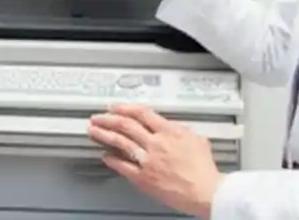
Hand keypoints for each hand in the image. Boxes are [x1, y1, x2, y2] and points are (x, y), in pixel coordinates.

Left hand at [88, 104, 223, 218]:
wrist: (205, 191)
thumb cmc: (204, 169)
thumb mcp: (197, 139)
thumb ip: (181, 131)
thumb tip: (174, 128)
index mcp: (169, 131)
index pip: (142, 113)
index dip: (125, 108)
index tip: (115, 107)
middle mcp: (156, 143)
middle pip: (126, 125)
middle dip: (108, 119)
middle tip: (98, 117)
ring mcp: (147, 160)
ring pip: (120, 142)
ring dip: (104, 135)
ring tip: (93, 131)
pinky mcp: (143, 178)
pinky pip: (123, 166)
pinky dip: (112, 160)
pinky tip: (105, 156)